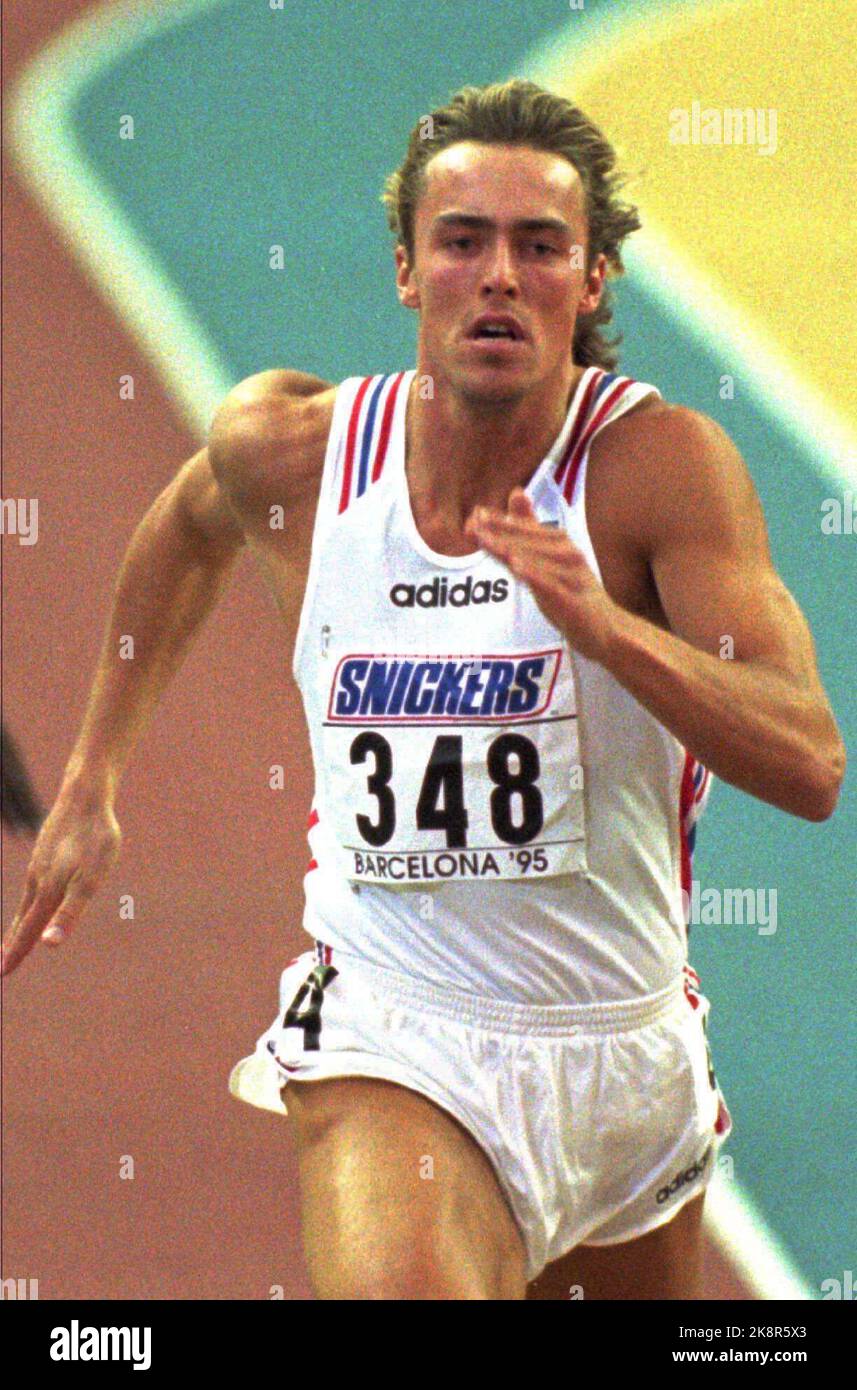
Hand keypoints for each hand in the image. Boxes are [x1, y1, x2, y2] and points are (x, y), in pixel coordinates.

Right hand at [1, 790, 121, 974]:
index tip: (3, 972)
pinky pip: (34, 884)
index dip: (18, 951)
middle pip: (24, 919)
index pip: (29, 930)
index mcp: (48, 890)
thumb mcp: (89, 879)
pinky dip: (29, 901)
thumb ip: (70, 913)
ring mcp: (39, 865)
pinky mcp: (45, 852)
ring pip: (28, 902)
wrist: (85, 796)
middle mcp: (38, 880)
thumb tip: (48, 944)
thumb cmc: (95, 839)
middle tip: (2, 965)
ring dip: (20, 924)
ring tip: (15, 938)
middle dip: (13, 943)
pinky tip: (35, 898)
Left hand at [465, 487, 618, 661]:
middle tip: (472, 526)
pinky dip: (535, 576)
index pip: (526, 529)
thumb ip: (529, 529)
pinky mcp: (575, 603)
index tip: (474, 515)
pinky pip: (552, 587)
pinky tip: (517, 568)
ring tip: (485, 541)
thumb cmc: (573, 592)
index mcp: (560, 543)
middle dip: (499, 533)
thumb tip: (516, 492)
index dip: (500, 522)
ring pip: (537, 561)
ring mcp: (573, 578)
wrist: (607, 631)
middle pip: (529, 542)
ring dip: (510, 549)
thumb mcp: (547, 559)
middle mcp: (568, 555)